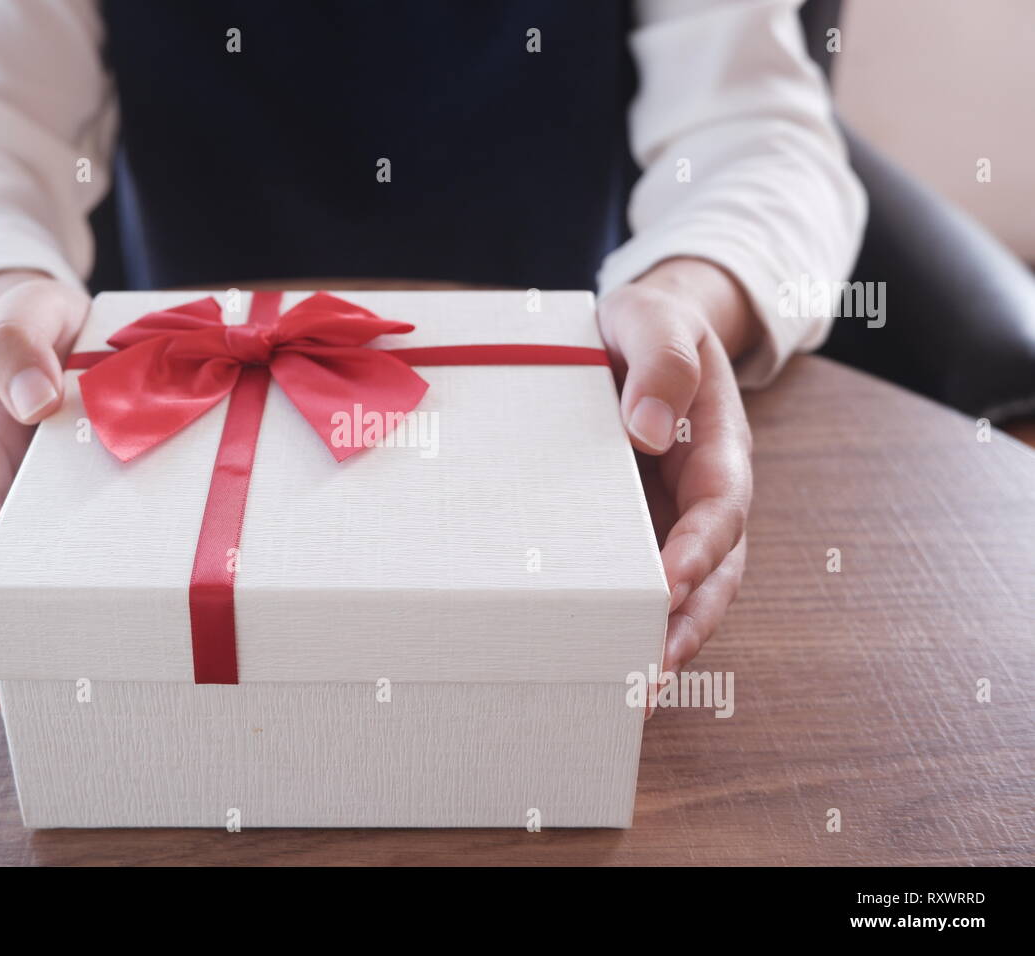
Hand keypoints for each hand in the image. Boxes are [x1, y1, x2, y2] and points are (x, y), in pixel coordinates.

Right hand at [0, 271, 90, 712]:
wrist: (62, 318)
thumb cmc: (28, 315)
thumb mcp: (15, 313)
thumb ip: (15, 346)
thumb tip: (38, 401)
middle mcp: (14, 485)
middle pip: (9, 559)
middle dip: (19, 619)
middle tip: (26, 685)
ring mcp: (56, 498)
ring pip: (60, 561)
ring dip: (77, 614)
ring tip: (98, 679)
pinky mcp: (100, 497)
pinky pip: (109, 538)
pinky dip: (126, 575)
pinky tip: (158, 616)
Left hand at [598, 258, 755, 685]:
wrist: (636, 330)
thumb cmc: (649, 323)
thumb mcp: (657, 318)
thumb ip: (662, 362)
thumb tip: (646, 432)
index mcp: (718, 443)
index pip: (721, 506)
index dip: (701, 549)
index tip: (669, 584)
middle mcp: (704, 491)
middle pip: (716, 571)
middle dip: (689, 624)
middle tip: (651, 672)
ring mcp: (673, 515)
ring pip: (687, 590)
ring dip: (664, 639)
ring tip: (627, 689)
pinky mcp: (637, 528)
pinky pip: (641, 579)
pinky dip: (632, 619)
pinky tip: (599, 657)